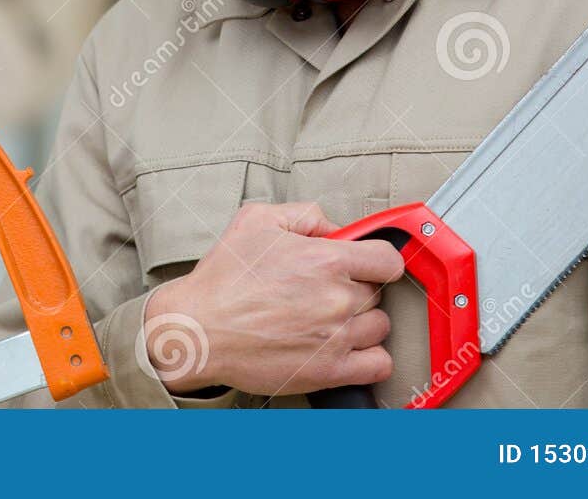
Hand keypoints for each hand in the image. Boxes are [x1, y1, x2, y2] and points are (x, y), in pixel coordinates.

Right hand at [143, 201, 403, 397]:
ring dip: (361, 322)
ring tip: (330, 319)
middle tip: (325, 290)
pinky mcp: (329, 371)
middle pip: (377, 293)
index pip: (387, 260)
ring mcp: (336, 337)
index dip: (377, 260)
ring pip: (379, 327)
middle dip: (356, 288)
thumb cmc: (223, 278)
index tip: (365, 265)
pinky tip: (347, 348)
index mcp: (327, 259)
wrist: (199, 328)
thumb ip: (304, 215)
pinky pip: (378, 365)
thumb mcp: (257, 221)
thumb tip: (333, 226)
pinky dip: (370, 358)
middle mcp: (338, 298)